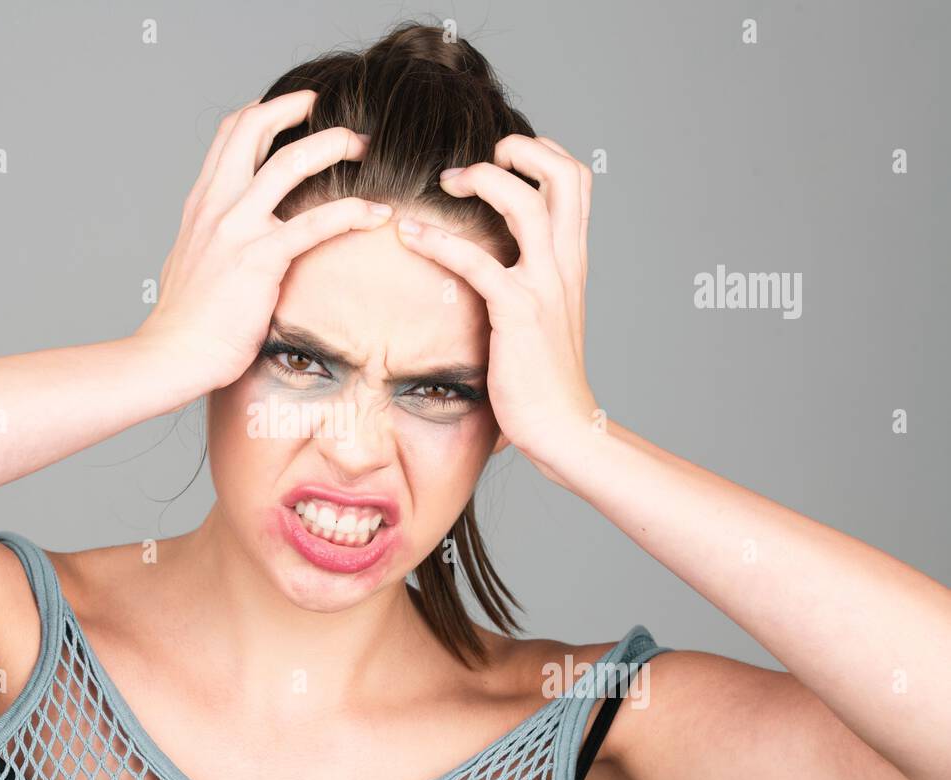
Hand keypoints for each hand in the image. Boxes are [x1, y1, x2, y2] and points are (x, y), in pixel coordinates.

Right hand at [134, 90, 394, 391]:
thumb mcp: (191, 260)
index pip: (230, 133)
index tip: (299, 109)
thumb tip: (225, 237)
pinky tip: (378, 213)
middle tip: (336, 111)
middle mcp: (216, 205)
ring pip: (290, 162)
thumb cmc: (185, 320)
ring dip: (333, 144)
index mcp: (201, 202)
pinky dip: (353, 211)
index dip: (266, 110)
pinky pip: (315, 224)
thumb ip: (210, 237)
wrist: (172, 354)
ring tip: (364, 146)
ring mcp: (236, 228)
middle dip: (297, 107)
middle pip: (253, 126)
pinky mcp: (260, 259)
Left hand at [392, 134, 597, 481]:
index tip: (502, 156)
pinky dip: (438, 240)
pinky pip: (478, 261)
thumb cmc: (544, 376)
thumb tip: (494, 263)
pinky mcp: (518, 312)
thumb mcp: (545, 315)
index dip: (542, 152)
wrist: (563, 425)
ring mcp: (546, 285)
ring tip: (444, 182)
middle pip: (565, 174)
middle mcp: (566, 263)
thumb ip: (528, 280)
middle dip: (520, 149)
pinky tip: (408, 234)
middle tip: (475, 159)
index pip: (575, 180)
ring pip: (525, 203)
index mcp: (572, 260)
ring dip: (481, 179)